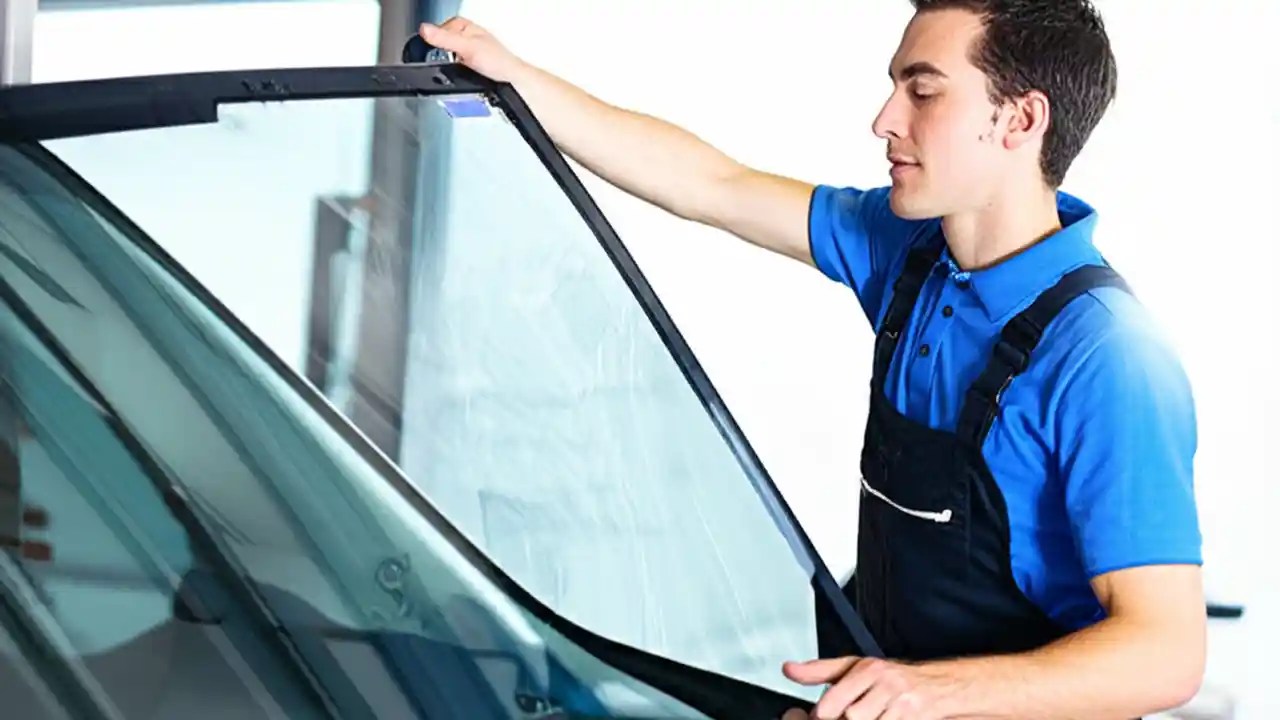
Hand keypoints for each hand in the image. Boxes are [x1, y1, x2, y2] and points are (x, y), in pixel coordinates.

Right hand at [418, 17, 528, 82]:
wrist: (511, 80)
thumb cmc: (498, 61)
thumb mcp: (467, 48)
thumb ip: (445, 39)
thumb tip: (425, 30)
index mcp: (465, 26)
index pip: (440, 28)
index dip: (435, 39)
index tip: (433, 48)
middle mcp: (467, 36)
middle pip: (443, 43)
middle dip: (443, 53)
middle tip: (449, 61)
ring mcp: (469, 50)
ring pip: (449, 55)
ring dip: (450, 64)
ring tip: (460, 69)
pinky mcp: (471, 63)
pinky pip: (456, 66)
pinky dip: (456, 71)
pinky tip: (463, 75)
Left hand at [781, 656, 951, 719]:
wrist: (941, 686)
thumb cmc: (894, 679)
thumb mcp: (855, 668)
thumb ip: (819, 671)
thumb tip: (788, 669)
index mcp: (868, 670)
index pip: (832, 702)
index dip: (823, 714)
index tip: (821, 715)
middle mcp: (886, 684)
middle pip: (851, 717)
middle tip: (846, 715)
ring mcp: (902, 705)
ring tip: (867, 715)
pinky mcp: (913, 719)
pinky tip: (879, 718)